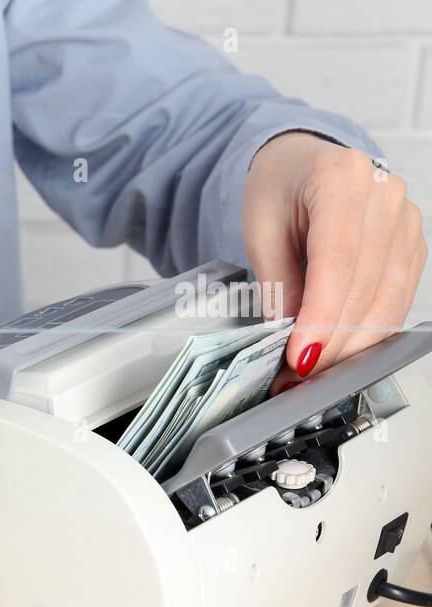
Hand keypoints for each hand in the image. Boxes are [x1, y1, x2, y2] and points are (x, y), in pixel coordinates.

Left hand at [243, 132, 426, 390]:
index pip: (337, 262)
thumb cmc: (279, 190)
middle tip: (294, 375)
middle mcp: (385, 196)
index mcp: (341, 179)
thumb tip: (286, 337)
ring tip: (312, 369)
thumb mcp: (259, 230)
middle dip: (331, 340)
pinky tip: (339, 350)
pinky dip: (368, 332)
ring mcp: (407, 221)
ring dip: (350, 345)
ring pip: (388, 300)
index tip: (301, 357)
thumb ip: (275, 281)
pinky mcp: (414, 246)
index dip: (321, 317)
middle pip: (366, 286)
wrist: (304, 164)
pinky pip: (398, 300)